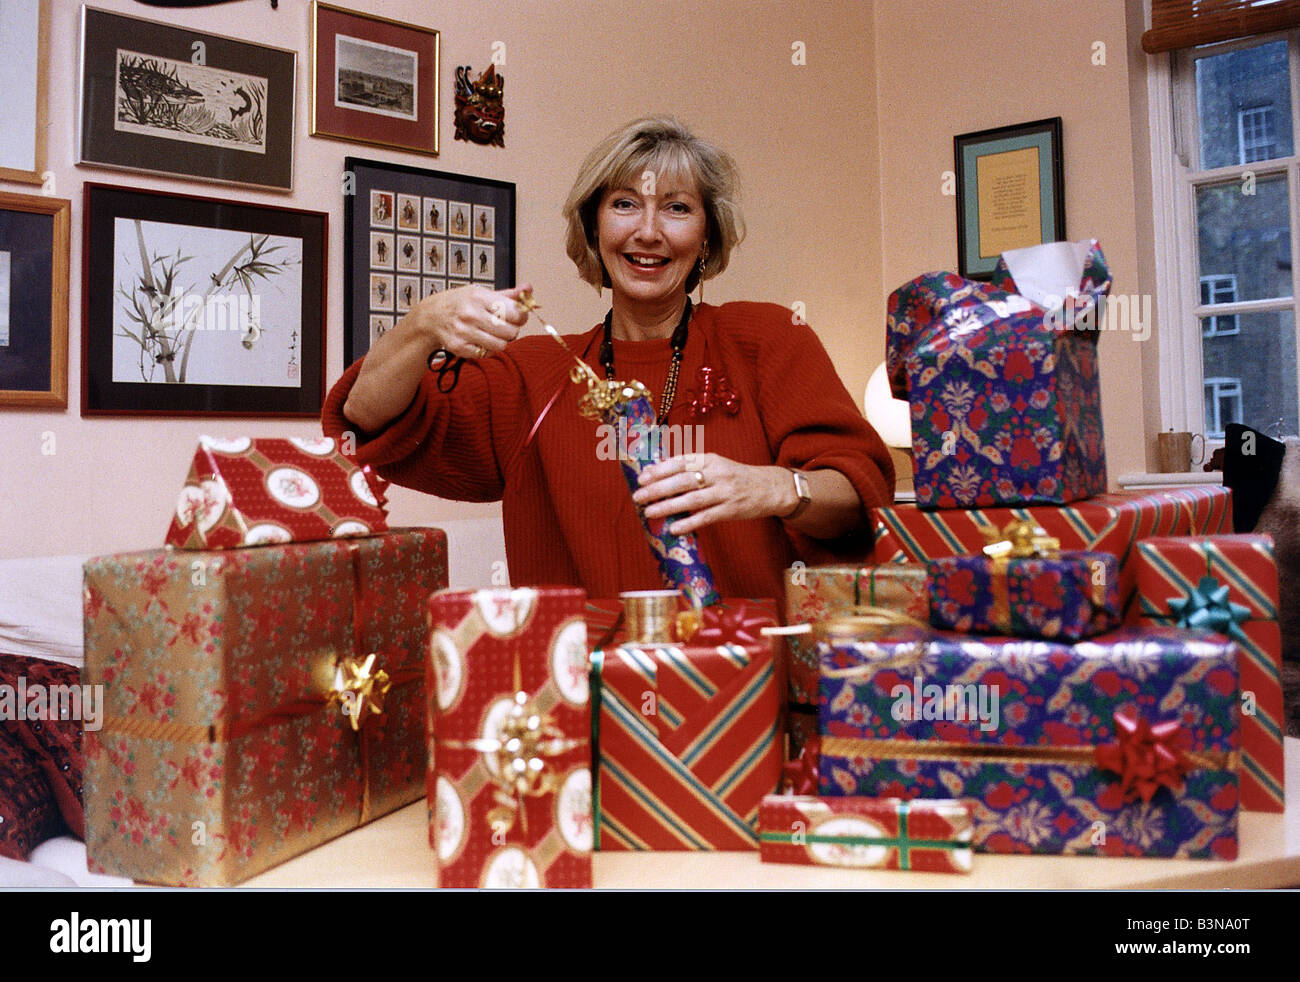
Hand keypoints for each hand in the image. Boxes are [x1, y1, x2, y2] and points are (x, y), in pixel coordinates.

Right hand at [408, 282, 532, 359]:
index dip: (521, 316)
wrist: (431, 316)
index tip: (517, 316)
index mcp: (479, 297)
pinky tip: (480, 340)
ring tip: (492, 334)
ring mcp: (464, 332)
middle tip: (504, 326)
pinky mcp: (460, 347)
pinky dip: (487, 349)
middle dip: (511, 330)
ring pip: (501, 345)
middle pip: (510, 331)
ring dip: (501, 341)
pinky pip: (487, 354)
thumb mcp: (481, 293)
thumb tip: (528, 289)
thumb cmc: (460, 303)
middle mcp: (471, 314)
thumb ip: (507, 295)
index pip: (515, 312)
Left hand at [631, 453, 795, 535]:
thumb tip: (660, 476)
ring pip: (692, 499)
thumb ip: (693, 469)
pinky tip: (674, 528)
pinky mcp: (731, 510)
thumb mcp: (716, 465)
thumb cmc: (736, 477)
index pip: (681, 461)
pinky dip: (689, 523)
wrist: (769, 487)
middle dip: (658, 488)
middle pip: (683, 480)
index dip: (660, 469)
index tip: (642, 477)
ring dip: (668, 506)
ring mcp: (725, 492)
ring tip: (649, 512)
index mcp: (710, 459)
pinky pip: (706, 517)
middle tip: (638, 496)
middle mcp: (717, 473)